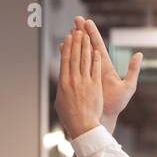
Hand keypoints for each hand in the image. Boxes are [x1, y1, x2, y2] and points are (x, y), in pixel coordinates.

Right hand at [55, 26, 102, 140]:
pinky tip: (96, 50)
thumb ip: (63, 89)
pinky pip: (95, 69)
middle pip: (74, 56)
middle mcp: (73, 80)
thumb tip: (63, 83)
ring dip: (85, 46)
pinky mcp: (95, 87)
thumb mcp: (61, 102)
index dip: (67, 47)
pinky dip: (95, 59)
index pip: (65, 60)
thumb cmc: (70, 118)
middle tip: (77, 29)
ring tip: (86, 34)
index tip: (67, 38)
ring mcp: (84, 82)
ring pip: (85, 60)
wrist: (82, 127)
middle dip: (76, 42)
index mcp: (63, 83)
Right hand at [75, 16, 141, 125]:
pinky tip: (62, 46)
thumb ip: (133, 70)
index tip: (87, 22)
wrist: (105, 118)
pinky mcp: (78, 79)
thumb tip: (139, 54)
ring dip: (73, 41)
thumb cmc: (116, 104)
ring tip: (68, 30)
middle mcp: (95, 67)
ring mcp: (85, 72)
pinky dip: (66, 55)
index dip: (92, 33)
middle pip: (87, 45)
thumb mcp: (128, 87)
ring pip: (78, 53)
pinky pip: (71, 65)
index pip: (98, 46)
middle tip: (76, 19)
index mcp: (105, 66)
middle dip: (82, 32)